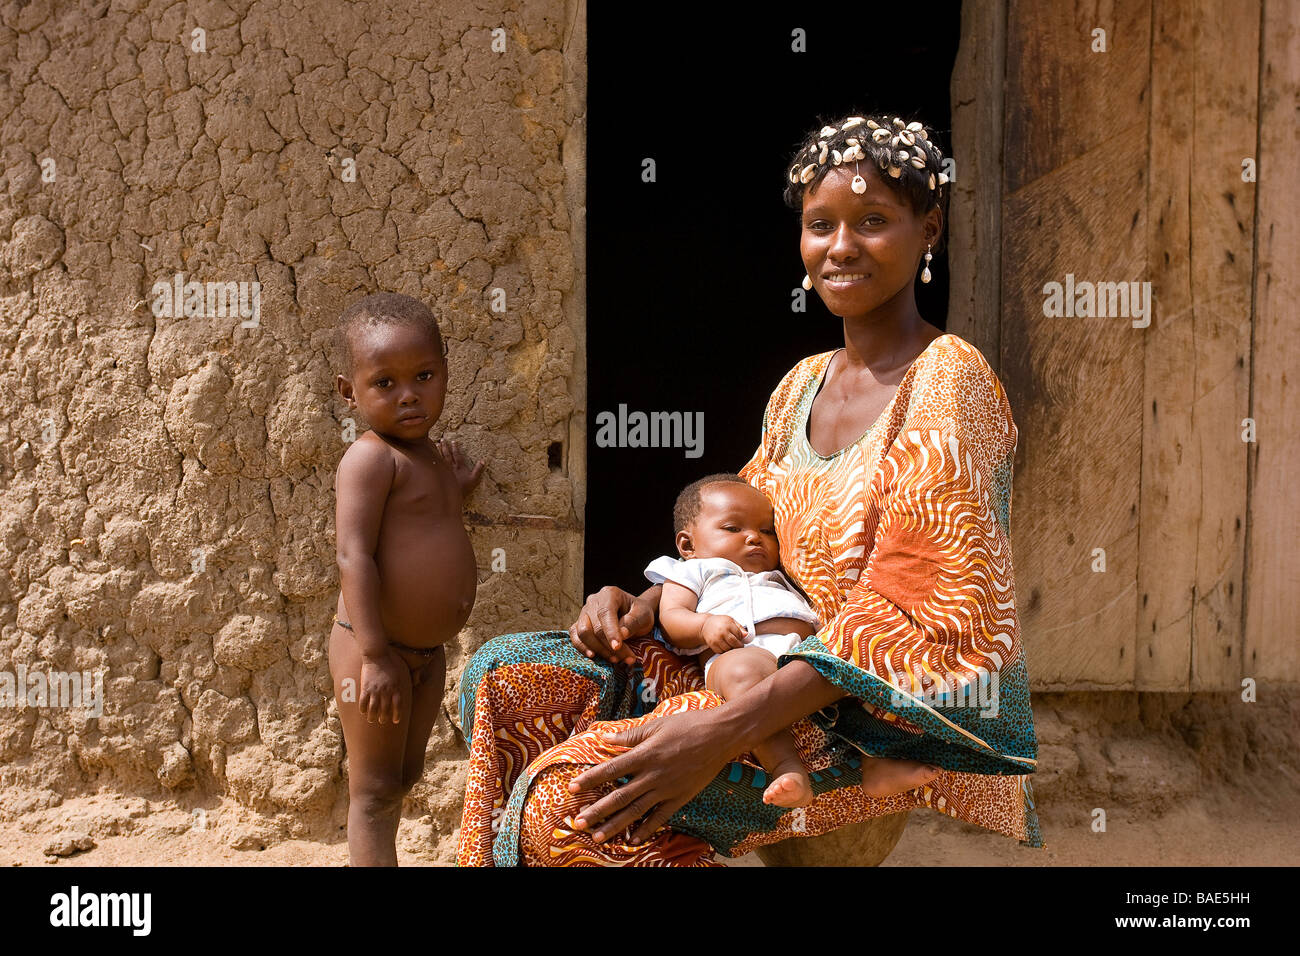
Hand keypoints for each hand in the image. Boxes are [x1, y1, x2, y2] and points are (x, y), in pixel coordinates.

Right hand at [359, 650, 404, 724]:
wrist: (377, 654)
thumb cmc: (390, 662)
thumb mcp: (400, 672)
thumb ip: (402, 682)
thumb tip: (411, 685)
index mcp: (396, 688)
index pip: (398, 706)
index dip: (397, 715)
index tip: (396, 721)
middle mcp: (386, 691)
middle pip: (385, 710)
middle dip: (384, 718)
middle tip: (382, 721)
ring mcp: (375, 690)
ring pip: (373, 709)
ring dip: (372, 716)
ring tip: (372, 720)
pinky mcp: (366, 688)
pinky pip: (363, 702)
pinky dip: (363, 709)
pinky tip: (363, 712)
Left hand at [438, 439, 484, 495]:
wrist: (454, 495)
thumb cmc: (465, 487)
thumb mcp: (474, 479)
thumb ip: (478, 469)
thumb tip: (483, 460)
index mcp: (459, 466)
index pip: (457, 455)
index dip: (455, 448)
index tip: (453, 441)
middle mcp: (451, 467)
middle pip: (447, 454)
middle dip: (445, 446)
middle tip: (443, 439)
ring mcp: (445, 470)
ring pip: (441, 458)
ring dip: (439, 450)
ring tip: (437, 444)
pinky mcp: (441, 474)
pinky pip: (438, 464)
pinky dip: (435, 459)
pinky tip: (433, 455)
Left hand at [568, 708, 736, 843]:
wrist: (721, 735)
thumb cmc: (688, 725)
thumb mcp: (657, 724)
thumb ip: (630, 734)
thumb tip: (603, 737)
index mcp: (645, 754)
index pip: (611, 769)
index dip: (590, 779)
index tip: (572, 788)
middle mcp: (653, 775)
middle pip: (620, 796)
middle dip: (597, 811)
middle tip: (577, 823)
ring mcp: (667, 789)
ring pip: (636, 811)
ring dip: (615, 825)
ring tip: (597, 836)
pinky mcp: (681, 797)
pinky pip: (660, 817)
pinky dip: (646, 829)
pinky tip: (632, 839)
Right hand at [569, 586, 652, 664]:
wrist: (635, 613)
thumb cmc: (640, 613)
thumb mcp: (644, 615)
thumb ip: (633, 622)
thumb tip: (621, 635)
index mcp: (609, 594)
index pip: (605, 613)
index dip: (610, 632)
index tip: (617, 647)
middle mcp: (593, 601)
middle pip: (594, 626)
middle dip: (608, 646)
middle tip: (626, 659)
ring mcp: (584, 612)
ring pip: (582, 632)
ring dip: (598, 649)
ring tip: (615, 659)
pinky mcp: (579, 624)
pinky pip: (575, 636)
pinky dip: (582, 648)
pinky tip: (593, 656)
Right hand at [701, 614, 746, 653]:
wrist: (705, 624)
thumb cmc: (719, 622)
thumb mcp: (730, 620)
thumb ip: (740, 627)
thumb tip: (746, 635)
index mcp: (727, 624)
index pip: (739, 634)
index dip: (741, 637)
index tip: (741, 638)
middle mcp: (722, 632)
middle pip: (734, 643)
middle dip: (739, 645)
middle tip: (739, 645)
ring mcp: (716, 639)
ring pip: (728, 649)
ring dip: (731, 648)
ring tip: (731, 644)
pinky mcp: (712, 644)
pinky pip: (721, 651)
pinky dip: (724, 650)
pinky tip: (725, 645)